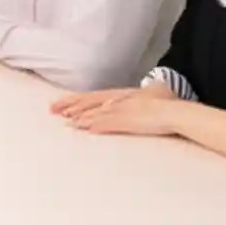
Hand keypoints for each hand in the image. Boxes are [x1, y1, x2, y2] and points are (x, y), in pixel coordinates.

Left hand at [51, 83, 173, 120]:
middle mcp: (117, 101)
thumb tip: (108, 108)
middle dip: (70, 106)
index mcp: (118, 96)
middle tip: (52, 110)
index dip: (73, 100)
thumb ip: (121, 106)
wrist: (173, 110)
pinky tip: (90, 129)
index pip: (90, 97)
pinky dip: (100, 125)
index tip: (57, 104)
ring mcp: (123, 110)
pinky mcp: (131, 121)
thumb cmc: (158, 107)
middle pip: (89, 102)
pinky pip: (113, 123)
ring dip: (82, 117)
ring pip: (98, 113)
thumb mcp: (136, 103)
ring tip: (67, 121)